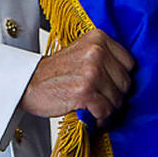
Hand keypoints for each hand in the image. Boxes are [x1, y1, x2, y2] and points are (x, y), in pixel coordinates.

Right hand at [19, 28, 134, 126]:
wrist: (28, 82)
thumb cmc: (55, 71)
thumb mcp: (82, 51)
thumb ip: (105, 57)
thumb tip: (129, 76)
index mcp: (98, 38)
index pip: (129, 63)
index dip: (120, 78)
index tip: (110, 85)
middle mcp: (97, 52)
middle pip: (126, 83)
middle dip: (115, 95)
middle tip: (100, 99)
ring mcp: (91, 72)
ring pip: (117, 99)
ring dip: (107, 109)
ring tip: (93, 107)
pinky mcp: (85, 91)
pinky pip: (105, 111)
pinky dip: (100, 119)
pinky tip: (91, 116)